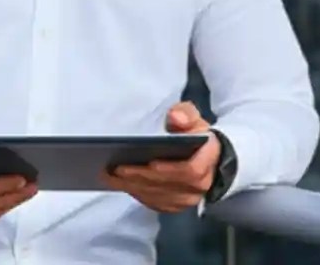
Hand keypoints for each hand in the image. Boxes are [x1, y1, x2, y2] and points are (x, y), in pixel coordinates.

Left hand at [100, 101, 219, 212]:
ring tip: (111, 176)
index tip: (150, 163)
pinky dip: (137, 194)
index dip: (170, 169)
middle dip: (142, 177)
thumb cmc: (193, 134)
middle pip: (170, 186)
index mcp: (209, 159)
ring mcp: (189, 198)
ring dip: (134, 187)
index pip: (192, 170)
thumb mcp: (192, 117)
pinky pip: (156, 203)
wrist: (204, 154)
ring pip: (161, 197)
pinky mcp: (176, 204)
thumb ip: (184, 114)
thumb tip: (175, 117)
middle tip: (116, 169)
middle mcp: (202, 184)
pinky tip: (120, 184)